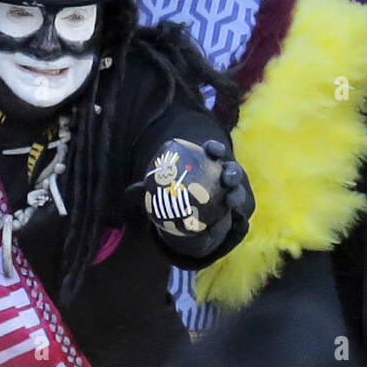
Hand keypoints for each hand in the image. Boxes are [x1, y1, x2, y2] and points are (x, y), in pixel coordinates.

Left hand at [137, 138, 253, 260]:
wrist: (188, 218)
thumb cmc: (174, 195)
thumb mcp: (161, 192)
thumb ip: (147, 190)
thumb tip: (129, 192)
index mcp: (206, 163)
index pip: (212, 151)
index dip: (214, 148)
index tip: (211, 150)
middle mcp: (221, 174)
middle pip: (229, 167)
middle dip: (231, 169)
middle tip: (225, 175)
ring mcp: (229, 192)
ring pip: (236, 188)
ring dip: (236, 190)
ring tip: (230, 198)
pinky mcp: (232, 208)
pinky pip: (237, 207)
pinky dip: (236, 208)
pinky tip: (231, 212)